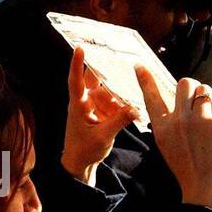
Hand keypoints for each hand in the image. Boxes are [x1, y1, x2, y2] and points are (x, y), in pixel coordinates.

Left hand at [61, 47, 137, 185]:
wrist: (81, 163)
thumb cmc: (84, 150)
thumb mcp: (103, 137)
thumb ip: (119, 121)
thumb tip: (135, 108)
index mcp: (78, 106)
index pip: (76, 81)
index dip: (77, 64)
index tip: (79, 48)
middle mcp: (85, 102)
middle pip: (94, 79)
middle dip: (104, 68)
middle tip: (117, 54)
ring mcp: (94, 106)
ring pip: (108, 90)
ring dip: (118, 90)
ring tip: (133, 81)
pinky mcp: (103, 112)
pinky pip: (115, 102)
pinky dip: (123, 102)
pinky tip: (134, 102)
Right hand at [135, 66, 211, 211]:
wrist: (206, 187)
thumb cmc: (189, 169)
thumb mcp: (169, 145)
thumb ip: (171, 123)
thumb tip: (180, 104)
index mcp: (163, 127)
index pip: (152, 97)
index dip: (146, 80)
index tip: (141, 67)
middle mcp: (179, 120)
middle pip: (185, 83)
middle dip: (194, 88)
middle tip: (198, 102)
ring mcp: (199, 119)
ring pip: (206, 90)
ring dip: (210, 102)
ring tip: (210, 121)